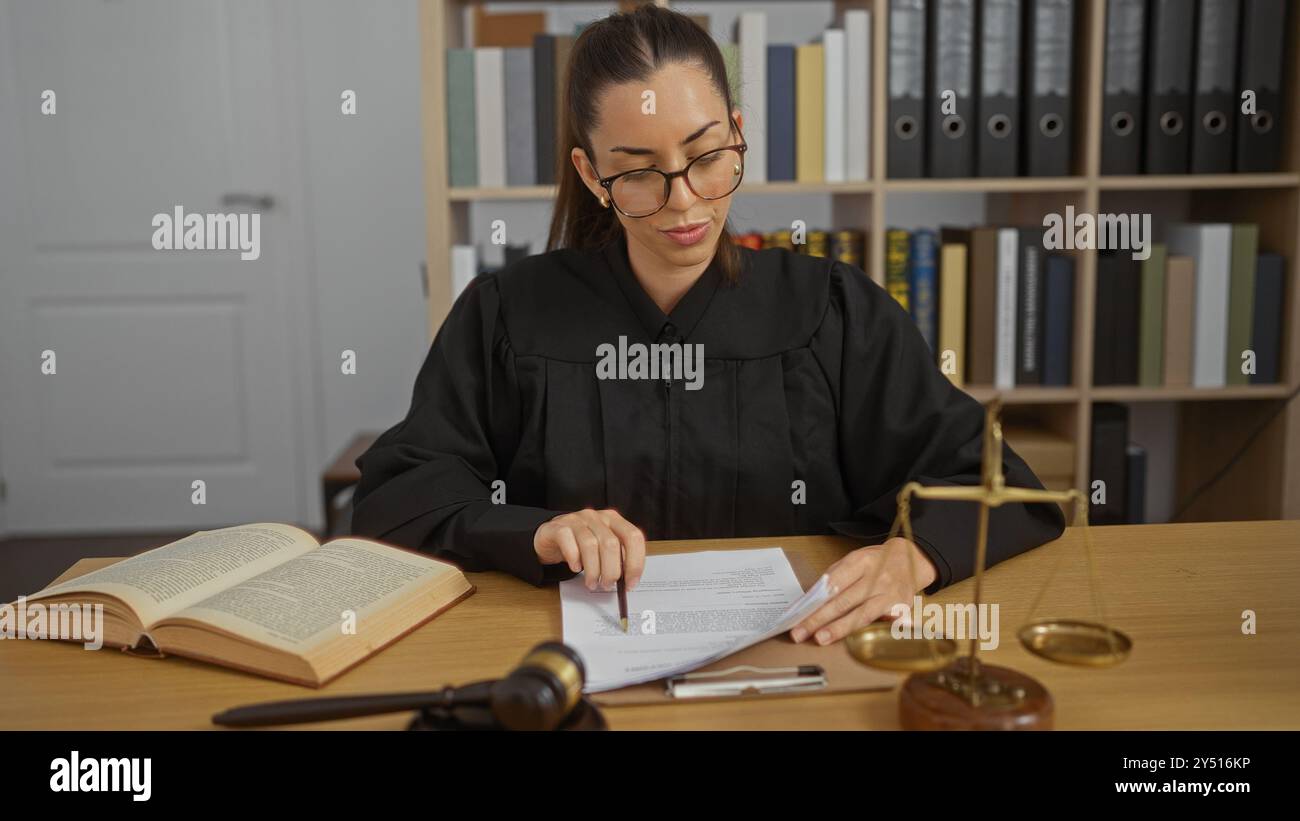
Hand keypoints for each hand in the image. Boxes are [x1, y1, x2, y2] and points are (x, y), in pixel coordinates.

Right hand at [534, 508, 645, 590]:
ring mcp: (576, 520)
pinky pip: (568, 541)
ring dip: (593, 570)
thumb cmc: (580, 545)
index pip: (633, 537)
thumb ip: (616, 558)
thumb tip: (628, 580)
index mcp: (613, 519)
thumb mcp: (602, 549)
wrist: (550, 537)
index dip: (635, 562)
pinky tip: (576, 568)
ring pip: (590, 545)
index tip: (631, 583)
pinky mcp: (558, 527)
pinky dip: (574, 558)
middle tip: (608, 585)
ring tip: (592, 583)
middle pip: (611, 543)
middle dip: (612, 571)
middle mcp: (596, 517)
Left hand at [790, 537, 936, 645]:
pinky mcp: (901, 609)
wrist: (911, 561)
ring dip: (838, 629)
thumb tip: (811, 599)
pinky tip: (850, 643)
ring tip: (820, 639)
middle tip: (800, 633)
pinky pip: (879, 624)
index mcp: (861, 561)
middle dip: (819, 619)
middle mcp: (876, 577)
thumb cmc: (876, 562)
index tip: (798, 614)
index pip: (833, 583)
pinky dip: (864, 634)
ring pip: (861, 615)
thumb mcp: (854, 559)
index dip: (814, 601)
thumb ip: (834, 577)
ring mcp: (890, 594)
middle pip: (843, 601)